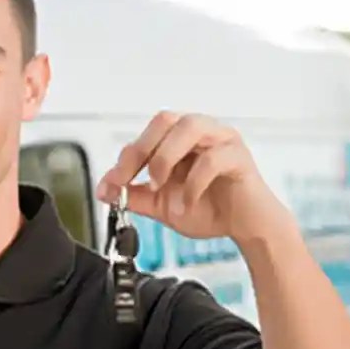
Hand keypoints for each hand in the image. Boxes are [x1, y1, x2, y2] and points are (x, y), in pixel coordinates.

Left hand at [94, 112, 293, 243]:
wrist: (244, 228)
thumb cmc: (208, 208)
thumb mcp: (160, 205)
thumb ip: (134, 196)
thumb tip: (105, 190)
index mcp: (179, 139)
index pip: (146, 135)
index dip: (124, 159)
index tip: (110, 185)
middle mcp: (201, 132)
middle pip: (165, 119)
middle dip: (141, 149)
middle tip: (129, 179)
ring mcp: (223, 140)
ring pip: (190, 127)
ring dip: (165, 157)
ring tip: (159, 185)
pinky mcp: (240, 157)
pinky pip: (214, 159)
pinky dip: (193, 183)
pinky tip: (185, 203)